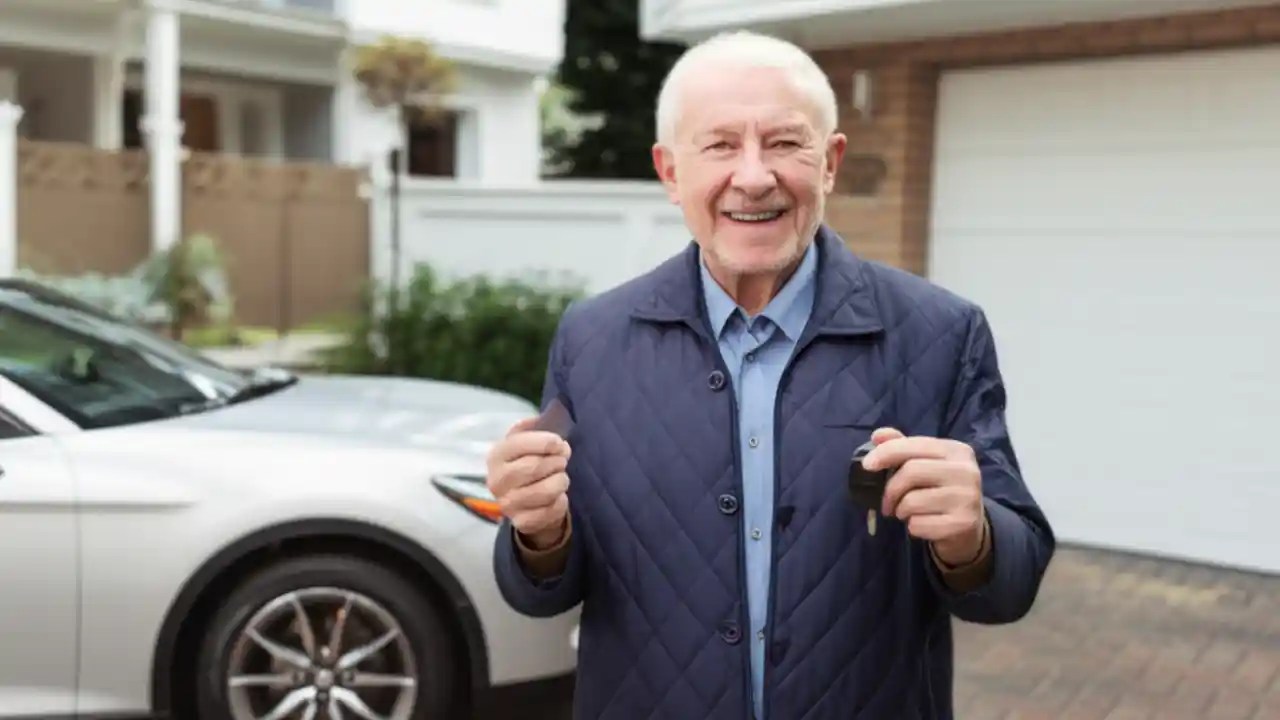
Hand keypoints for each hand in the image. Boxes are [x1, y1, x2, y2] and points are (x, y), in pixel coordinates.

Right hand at [486, 416, 572, 548]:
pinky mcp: (521, 522)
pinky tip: (558, 496)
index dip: (545, 441)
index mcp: (496, 456)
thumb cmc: (528, 464)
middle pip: (534, 467)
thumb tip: (543, 417)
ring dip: (561, 480)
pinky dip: (561, 502)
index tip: (559, 443)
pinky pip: (551, 510)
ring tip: (561, 476)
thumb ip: (531, 427)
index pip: (519, 444)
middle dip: (556, 461)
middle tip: (563, 459)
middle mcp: (496, 480)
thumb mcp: (525, 441)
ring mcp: (507, 504)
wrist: (524, 502)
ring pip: (546, 489)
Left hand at [862, 427, 984, 565]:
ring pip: (912, 502)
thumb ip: (902, 447)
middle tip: (887, 503)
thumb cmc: (940, 490)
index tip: (867, 465)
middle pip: (911, 472)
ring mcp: (967, 498)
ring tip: (907, 513)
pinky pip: (919, 524)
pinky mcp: (963, 523)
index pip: (913, 445)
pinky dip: (913, 527)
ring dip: (901, 511)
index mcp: (956, 450)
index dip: (885, 453)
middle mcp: (966, 471)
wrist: (969, 527)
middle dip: (890, 490)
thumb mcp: (926, 464)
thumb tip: (878, 435)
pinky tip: (923, 524)